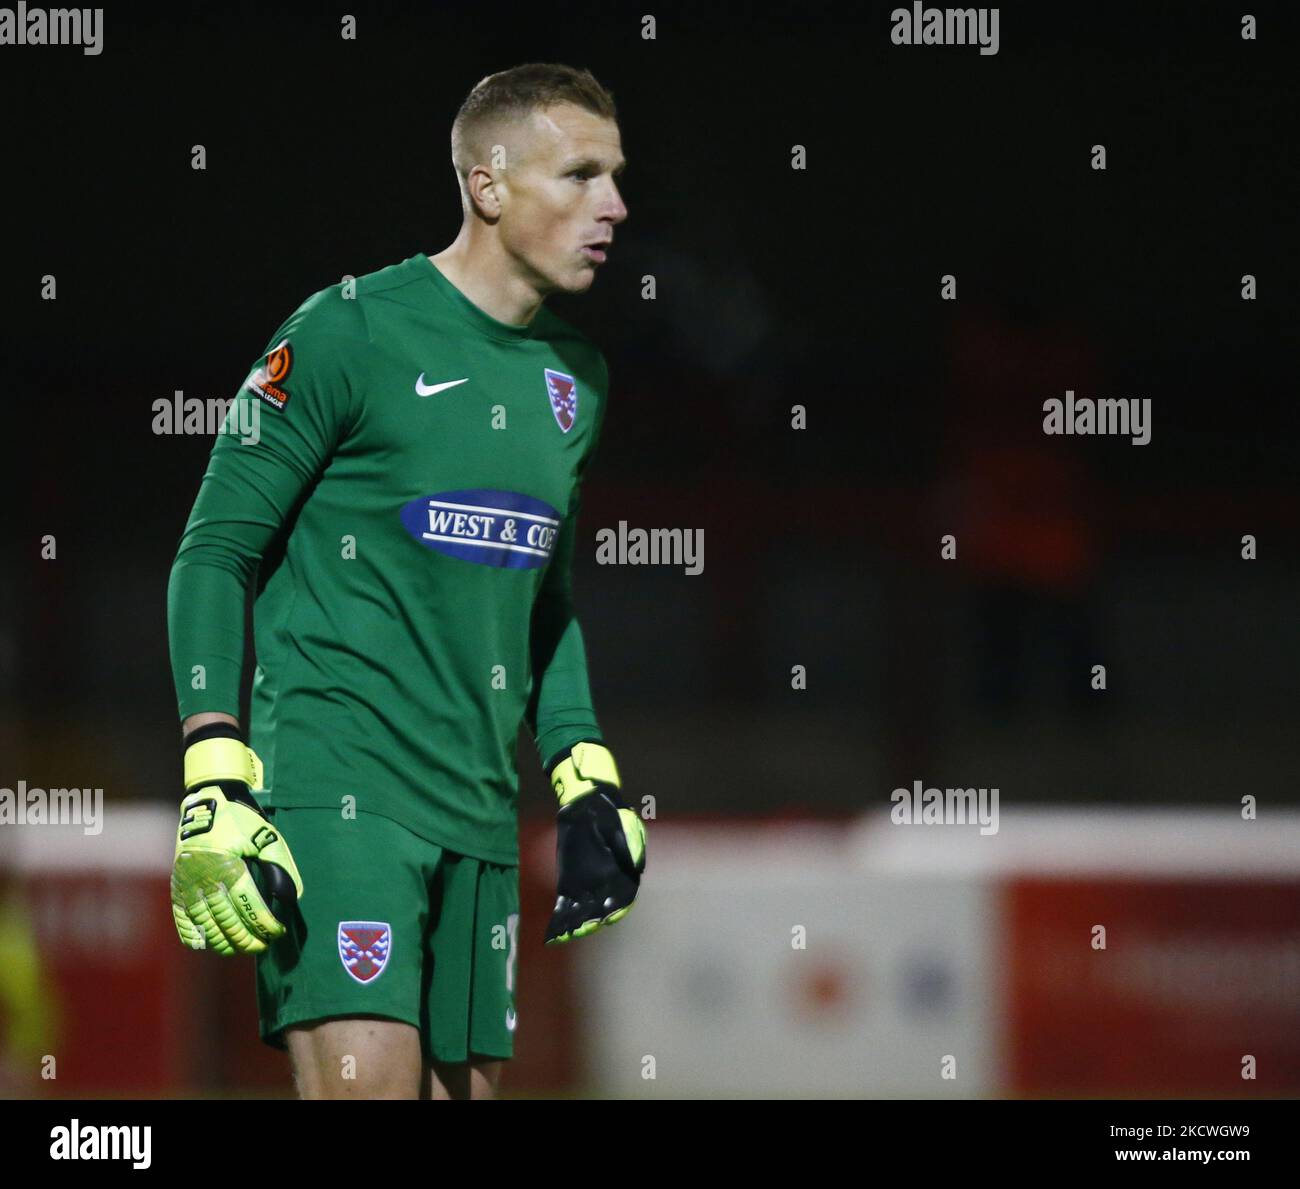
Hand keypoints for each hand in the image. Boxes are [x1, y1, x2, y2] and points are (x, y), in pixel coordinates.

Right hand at [170, 725, 302, 953]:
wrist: (207, 801)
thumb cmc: (241, 820)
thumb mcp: (265, 836)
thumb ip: (281, 865)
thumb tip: (293, 896)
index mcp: (230, 867)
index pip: (249, 906)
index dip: (264, 924)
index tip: (277, 932)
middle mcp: (206, 879)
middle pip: (228, 921)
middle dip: (247, 938)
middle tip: (262, 946)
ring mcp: (188, 885)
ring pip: (205, 925)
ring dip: (224, 942)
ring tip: (241, 949)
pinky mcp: (177, 886)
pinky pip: (182, 919)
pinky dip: (194, 935)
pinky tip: (208, 944)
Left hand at [545, 741, 645, 943]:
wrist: (587, 805)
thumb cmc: (610, 814)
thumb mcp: (623, 825)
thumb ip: (630, 846)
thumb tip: (636, 869)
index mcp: (624, 875)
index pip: (624, 898)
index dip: (617, 909)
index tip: (609, 917)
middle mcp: (606, 886)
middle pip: (601, 910)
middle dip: (592, 921)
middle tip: (582, 929)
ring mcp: (586, 887)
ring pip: (582, 912)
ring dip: (574, 925)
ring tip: (564, 934)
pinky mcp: (569, 885)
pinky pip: (565, 905)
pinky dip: (559, 919)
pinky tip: (551, 932)